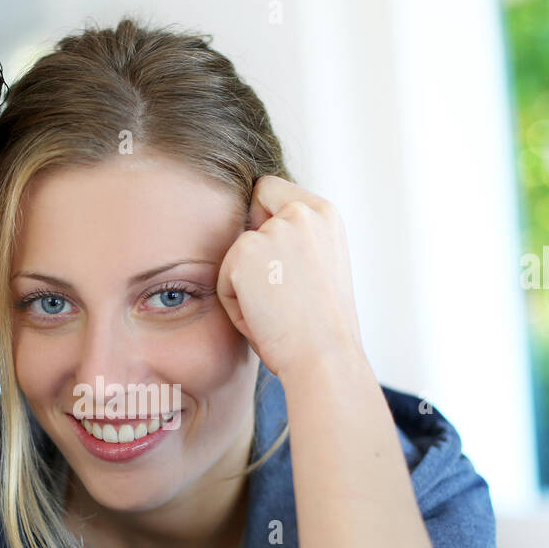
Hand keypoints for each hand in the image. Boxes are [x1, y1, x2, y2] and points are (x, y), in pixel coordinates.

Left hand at [215, 176, 364, 379]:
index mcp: (325, 214)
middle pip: (249, 207)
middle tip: (272, 288)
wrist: (325, 356)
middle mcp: (301, 212)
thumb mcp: (321, 267)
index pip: (272, 190)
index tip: (275, 258)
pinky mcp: (244, 254)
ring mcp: (272, 231)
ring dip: (245, 283)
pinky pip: (223, 278)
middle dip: (251, 243)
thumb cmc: (323, 327)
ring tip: (274, 313)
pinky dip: (234, 303)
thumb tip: (254, 233)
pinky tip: (262, 319)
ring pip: (236, 251)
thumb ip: (295, 242)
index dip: (264, 219)